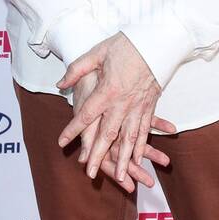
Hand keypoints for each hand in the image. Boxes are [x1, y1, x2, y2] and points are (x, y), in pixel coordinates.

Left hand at [57, 33, 177, 185]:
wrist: (157, 42)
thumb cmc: (126, 45)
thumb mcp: (97, 52)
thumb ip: (77, 70)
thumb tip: (61, 84)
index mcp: (107, 90)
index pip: (86, 115)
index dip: (72, 130)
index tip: (62, 143)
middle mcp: (123, 103)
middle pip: (108, 135)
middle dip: (99, 156)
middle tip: (90, 173)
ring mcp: (138, 106)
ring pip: (129, 138)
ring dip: (124, 159)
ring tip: (120, 177)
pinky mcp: (150, 106)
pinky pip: (145, 130)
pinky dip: (141, 147)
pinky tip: (138, 159)